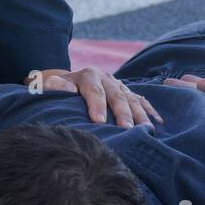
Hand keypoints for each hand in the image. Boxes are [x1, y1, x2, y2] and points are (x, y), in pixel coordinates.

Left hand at [32, 67, 163, 127]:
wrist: (67, 83)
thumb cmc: (54, 90)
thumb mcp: (46, 84)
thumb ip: (51, 85)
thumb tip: (67, 88)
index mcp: (88, 75)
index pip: (93, 91)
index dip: (96, 106)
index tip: (98, 122)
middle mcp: (106, 78)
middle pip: (116, 96)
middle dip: (122, 113)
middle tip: (126, 129)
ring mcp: (119, 85)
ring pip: (132, 99)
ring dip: (140, 114)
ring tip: (146, 129)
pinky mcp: (127, 92)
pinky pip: (141, 100)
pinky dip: (150, 111)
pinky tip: (158, 123)